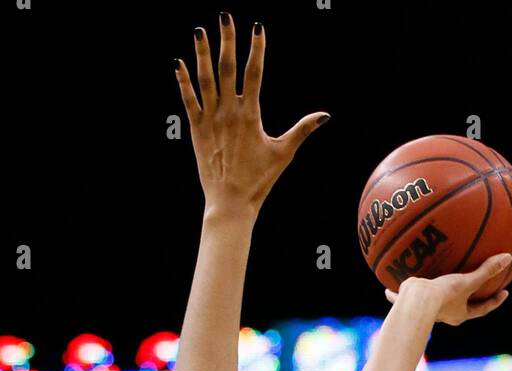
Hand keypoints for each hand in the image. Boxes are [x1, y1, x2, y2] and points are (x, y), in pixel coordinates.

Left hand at [175, 17, 327, 215]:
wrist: (231, 202)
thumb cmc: (259, 180)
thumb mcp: (283, 153)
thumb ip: (302, 130)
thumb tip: (325, 115)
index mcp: (250, 115)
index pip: (254, 73)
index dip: (256, 49)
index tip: (257, 28)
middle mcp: (229, 112)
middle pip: (227, 68)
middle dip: (227, 40)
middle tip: (225, 16)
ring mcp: (210, 119)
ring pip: (205, 79)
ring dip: (202, 53)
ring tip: (199, 30)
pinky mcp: (196, 129)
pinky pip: (188, 99)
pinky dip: (182, 80)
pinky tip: (178, 62)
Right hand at [384, 253, 511, 324]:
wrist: (416, 303)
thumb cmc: (443, 295)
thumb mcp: (467, 281)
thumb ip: (486, 270)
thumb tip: (508, 257)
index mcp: (459, 313)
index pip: (482, 308)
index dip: (494, 301)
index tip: (504, 293)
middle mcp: (444, 315)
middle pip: (459, 307)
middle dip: (465, 298)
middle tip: (473, 287)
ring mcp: (426, 310)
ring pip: (431, 303)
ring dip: (432, 296)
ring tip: (431, 286)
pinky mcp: (409, 305)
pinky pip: (403, 298)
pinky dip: (396, 295)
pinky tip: (388, 288)